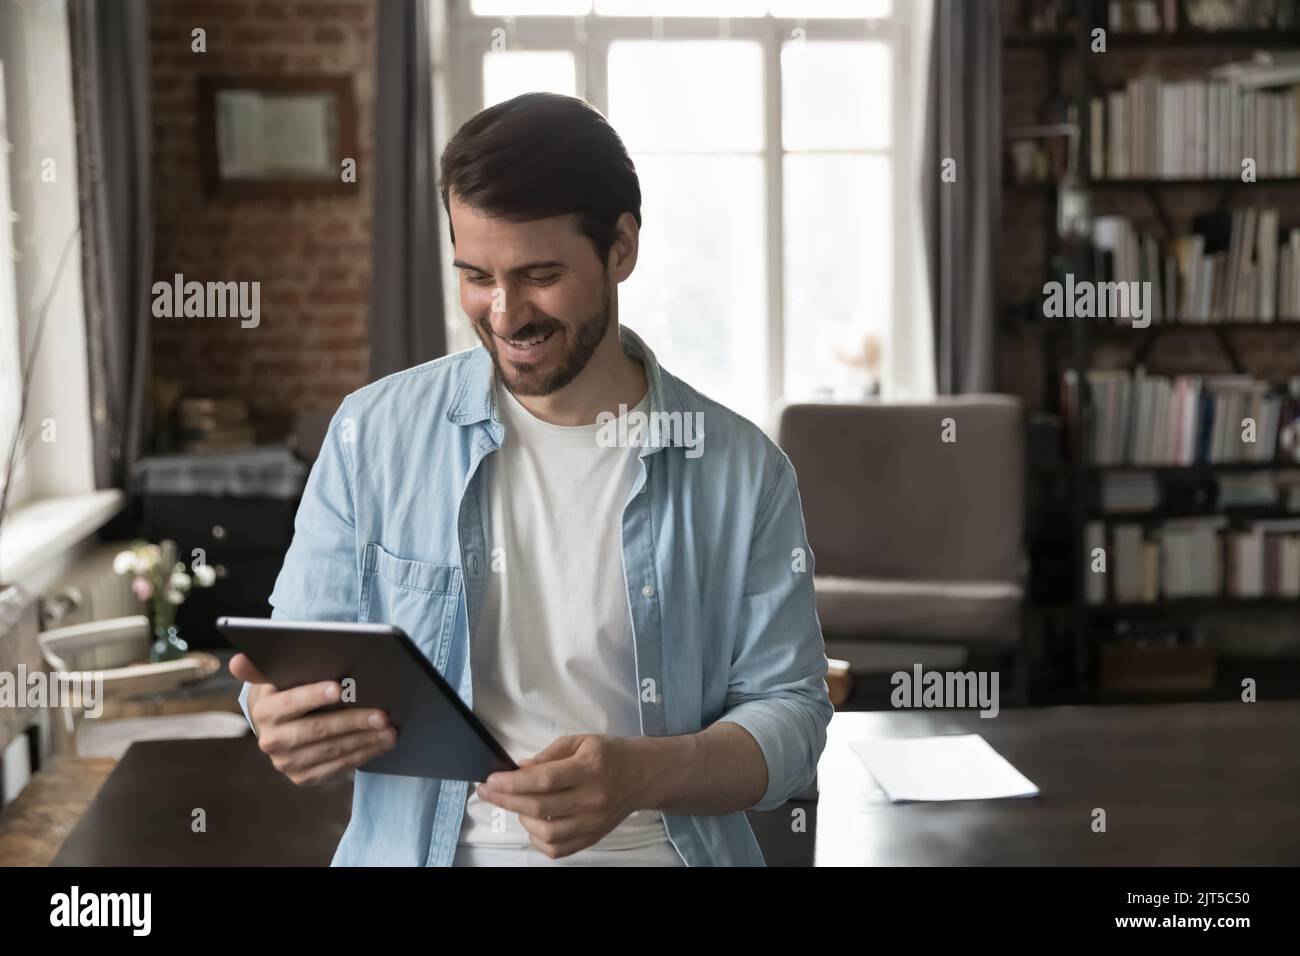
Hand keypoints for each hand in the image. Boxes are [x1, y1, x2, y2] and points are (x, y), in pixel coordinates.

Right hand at [229, 653, 395, 786]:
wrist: (281, 724)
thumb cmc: (289, 689)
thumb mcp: (275, 676)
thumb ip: (260, 666)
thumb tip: (238, 660)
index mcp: (264, 710)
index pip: (289, 703)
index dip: (313, 695)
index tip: (339, 688)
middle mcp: (271, 740)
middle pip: (316, 730)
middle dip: (352, 722)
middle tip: (383, 714)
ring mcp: (286, 763)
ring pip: (332, 750)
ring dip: (365, 740)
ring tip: (390, 729)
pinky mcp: (303, 777)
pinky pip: (337, 767)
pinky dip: (363, 754)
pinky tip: (382, 743)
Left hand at [474, 734, 653, 858]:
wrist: (643, 775)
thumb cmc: (609, 754)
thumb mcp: (581, 741)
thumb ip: (549, 755)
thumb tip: (520, 769)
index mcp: (589, 769)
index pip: (545, 780)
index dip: (514, 783)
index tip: (492, 780)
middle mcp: (592, 799)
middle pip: (540, 807)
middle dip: (507, 800)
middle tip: (488, 792)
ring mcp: (593, 823)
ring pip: (547, 833)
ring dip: (523, 820)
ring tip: (519, 805)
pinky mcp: (593, 837)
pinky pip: (558, 849)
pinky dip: (539, 840)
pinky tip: (534, 823)